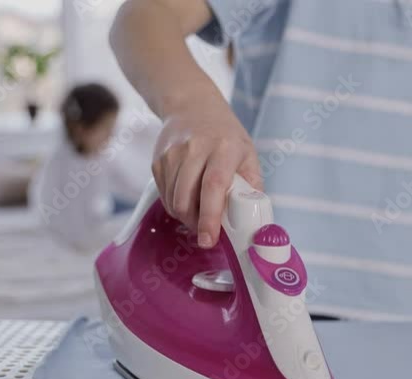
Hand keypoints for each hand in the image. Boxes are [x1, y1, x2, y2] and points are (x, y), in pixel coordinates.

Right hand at [152, 98, 262, 248]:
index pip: (213, 185)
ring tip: (198, 213)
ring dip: (185, 216)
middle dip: (195, 223)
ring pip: (172, 200)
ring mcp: (173, 154)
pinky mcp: (158, 160)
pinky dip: (175, 204)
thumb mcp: (248, 155)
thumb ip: (252, 186)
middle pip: (186, 198)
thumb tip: (253, 220)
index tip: (209, 239)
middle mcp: (195, 148)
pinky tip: (187, 197)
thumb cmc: (225, 135)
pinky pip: (164, 194)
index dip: (210, 217)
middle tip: (207, 232)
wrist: (192, 106)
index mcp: (224, 148)